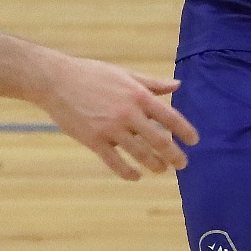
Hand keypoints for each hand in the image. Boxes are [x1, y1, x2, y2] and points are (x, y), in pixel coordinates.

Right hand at [36, 58, 195, 180]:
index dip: (185, 131)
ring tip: (162, 170)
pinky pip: (115, 162)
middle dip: (174, 155)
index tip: (194, 141)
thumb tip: (177, 86)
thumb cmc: (92, 74)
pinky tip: (136, 176)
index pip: (170, 117)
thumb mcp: (125, 74)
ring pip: (140, 154)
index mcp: (138, 95)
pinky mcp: (94, 141)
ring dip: (154, 165)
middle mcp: (128, 113)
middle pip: (159, 140)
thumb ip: (152, 83)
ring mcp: (111, 129)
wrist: (56, 80)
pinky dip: (128, 172)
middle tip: (182, 164)